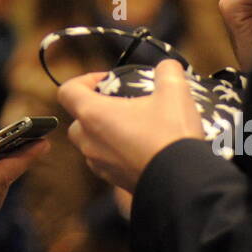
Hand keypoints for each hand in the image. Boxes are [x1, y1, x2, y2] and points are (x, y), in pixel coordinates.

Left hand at [59, 59, 204, 192]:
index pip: (68, 91)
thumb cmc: (170, 137)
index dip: (84, 80)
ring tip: (135, 126)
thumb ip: (167, 71)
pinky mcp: (113, 181)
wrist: (183, 183)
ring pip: (91, 143)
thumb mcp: (174, 92)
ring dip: (106, 132)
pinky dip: (117, 152)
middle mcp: (89, 141)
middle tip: (122, 104)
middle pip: (78, 119)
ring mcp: (99, 164)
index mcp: (93, 115)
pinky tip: (143, 148)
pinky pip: (107, 162)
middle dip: (95, 109)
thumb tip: (167, 68)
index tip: (106, 80)